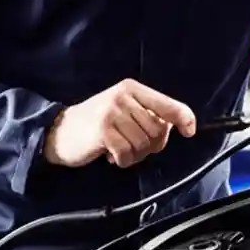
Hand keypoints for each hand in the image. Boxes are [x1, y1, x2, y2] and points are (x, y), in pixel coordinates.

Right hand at [44, 79, 196, 168]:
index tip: (189, 131)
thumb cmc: (97, 123)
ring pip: (144, 145)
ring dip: (134, 155)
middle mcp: (124, 97)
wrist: (59, 131)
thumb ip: (148, 115)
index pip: (168, 104)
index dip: (184, 118)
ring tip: (119, 150)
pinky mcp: (103, 131)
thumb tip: (175, 128)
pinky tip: (109, 155)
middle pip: (159, 131)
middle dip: (151, 146)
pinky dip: (122, 161)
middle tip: (133, 147)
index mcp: (133, 89)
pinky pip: (127, 154)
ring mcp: (112, 112)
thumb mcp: (124, 110)